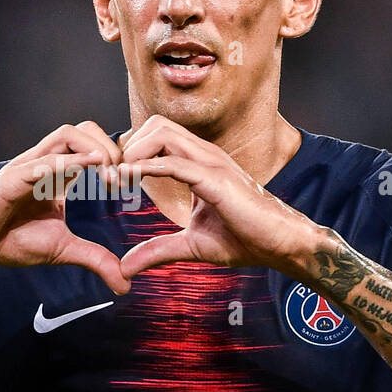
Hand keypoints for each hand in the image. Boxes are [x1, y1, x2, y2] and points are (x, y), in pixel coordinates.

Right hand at [0, 121, 130, 293]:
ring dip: (93, 149)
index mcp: (59, 174)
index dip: (118, 158)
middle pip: (83, 129)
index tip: (133, 182)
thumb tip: (125, 284)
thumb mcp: (63, 250)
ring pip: (65, 135)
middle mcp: (45, 164)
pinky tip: (87, 169)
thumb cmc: (11, 240)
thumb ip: (95, 260)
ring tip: (108, 175)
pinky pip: (40, 164)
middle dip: (110, 146)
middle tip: (122, 178)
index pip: (94, 146)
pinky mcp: (10, 181)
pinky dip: (66, 163)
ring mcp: (27, 168)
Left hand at [118, 115, 315, 277]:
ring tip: (118, 179)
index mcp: (198, 164)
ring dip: (134, 152)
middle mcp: (204, 156)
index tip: (111, 178)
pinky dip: (148, 167)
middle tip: (111, 177)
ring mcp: (212, 164)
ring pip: (163, 133)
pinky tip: (130, 178)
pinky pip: (176, 163)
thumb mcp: (190, 245)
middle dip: (127, 145)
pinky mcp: (217, 180)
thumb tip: (126, 267)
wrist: (280, 245)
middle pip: (155, 125)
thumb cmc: (244, 239)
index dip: (130, 152)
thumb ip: (158, 251)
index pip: (157, 138)